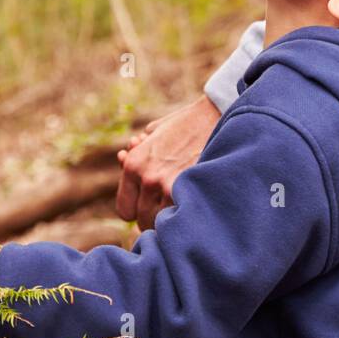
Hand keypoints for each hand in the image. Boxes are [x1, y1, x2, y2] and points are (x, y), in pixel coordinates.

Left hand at [116, 95, 219, 230]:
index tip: (149, 208)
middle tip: (168, 209)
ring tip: (181, 210)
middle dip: (154, 216)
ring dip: (170, 219)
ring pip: (161, 223)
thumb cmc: (186, 123)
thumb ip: (137, 151)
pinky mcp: (190, 189)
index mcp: (134, 165)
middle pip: (142, 220)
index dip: (137, 210)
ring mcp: (168, 186)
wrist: (215, 114)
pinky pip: (180, 217)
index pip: (125, 210)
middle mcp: (147, 178)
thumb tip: (123, 158)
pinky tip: (192, 208)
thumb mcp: (153, 131)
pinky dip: (185, 215)